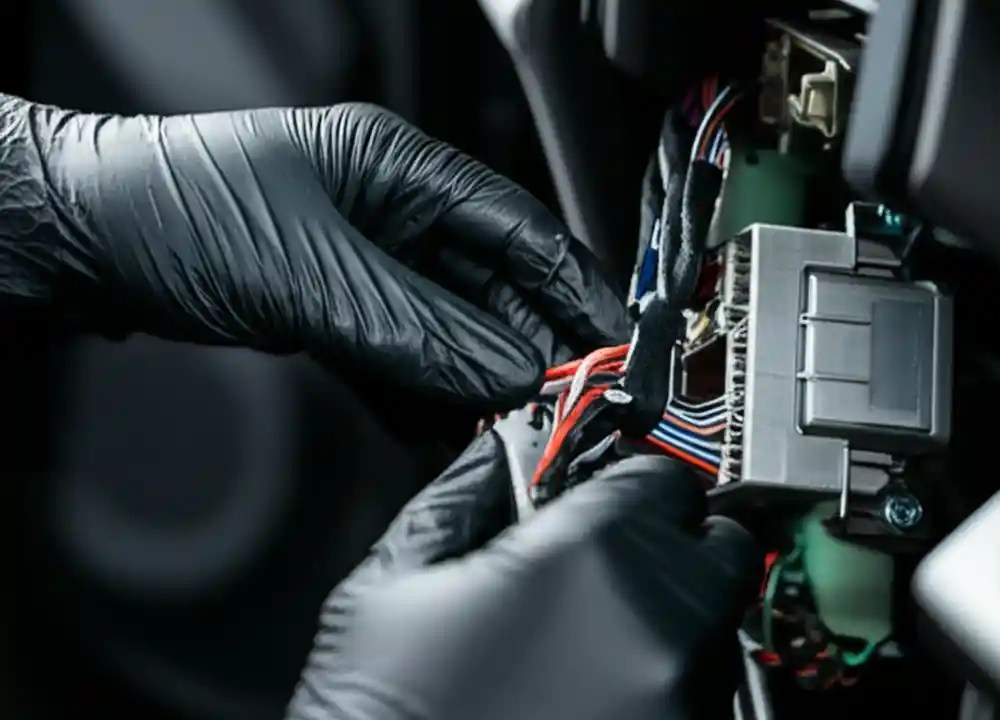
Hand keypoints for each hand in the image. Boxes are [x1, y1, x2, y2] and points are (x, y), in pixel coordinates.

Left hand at [0, 94, 627, 410]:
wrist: (70, 240)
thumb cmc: (170, 209)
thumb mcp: (311, 274)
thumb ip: (419, 331)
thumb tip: (507, 373)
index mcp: (401, 167)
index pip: (519, 229)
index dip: (574, 288)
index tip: (613, 343)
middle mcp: (392, 213)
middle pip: (492, 287)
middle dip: (527, 347)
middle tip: (562, 405)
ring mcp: (364, 265)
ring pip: (450, 330)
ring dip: (474, 380)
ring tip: (505, 429)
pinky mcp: (333, 311)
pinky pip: (401, 359)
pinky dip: (421, 396)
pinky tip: (438, 429)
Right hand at [286, 432, 759, 719]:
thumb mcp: (390, 587)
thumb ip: (461, 493)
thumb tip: (503, 449)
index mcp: (588, 556)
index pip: (665, 476)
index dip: (628, 482)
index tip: (605, 500)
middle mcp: (660, 623)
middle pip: (717, 545)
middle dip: (669, 546)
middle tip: (608, 568)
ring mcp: (683, 696)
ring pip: (715, 621)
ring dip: (668, 614)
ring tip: (583, 643)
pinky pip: (705, 688)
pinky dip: (664, 677)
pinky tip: (589, 691)